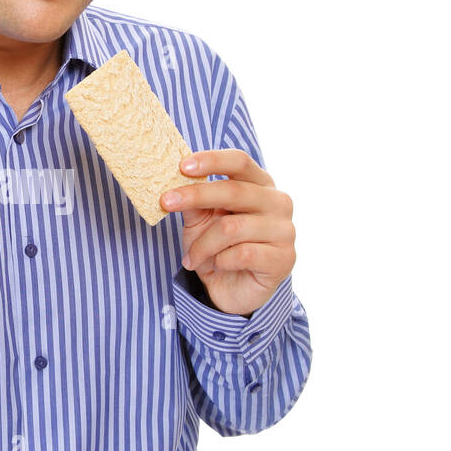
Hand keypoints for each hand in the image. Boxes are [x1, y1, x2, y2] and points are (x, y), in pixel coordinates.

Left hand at [160, 149, 295, 316]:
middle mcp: (278, 202)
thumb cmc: (219, 248)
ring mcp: (284, 230)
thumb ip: (194, 201)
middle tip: (166, 202)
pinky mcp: (284, 258)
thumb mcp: (200, 221)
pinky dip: (220, 260)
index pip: (240, 161)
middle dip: (195, 196)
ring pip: (232, 227)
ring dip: (203, 244)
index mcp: (261, 184)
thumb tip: (175, 182)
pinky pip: (242, 254)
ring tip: (191, 257)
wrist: (233, 290)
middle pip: (234, 191)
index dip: (212, 160)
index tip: (182, 166)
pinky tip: (217, 265)